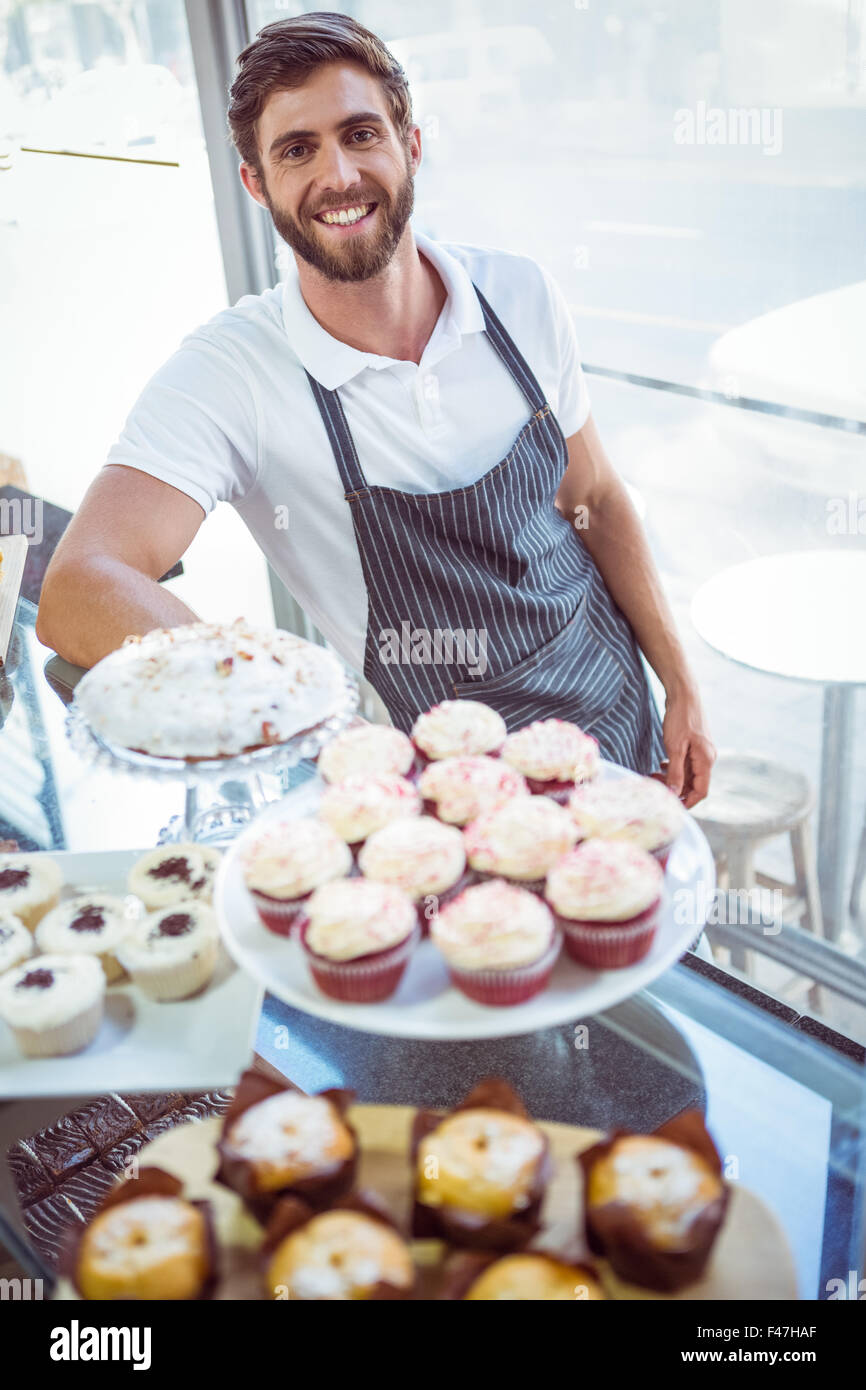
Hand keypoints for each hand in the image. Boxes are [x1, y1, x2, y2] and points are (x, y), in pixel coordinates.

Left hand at [656, 684, 715, 808]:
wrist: (683, 693)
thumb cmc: (680, 718)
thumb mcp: (674, 747)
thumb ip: (676, 772)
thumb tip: (675, 794)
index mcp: (706, 760)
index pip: (701, 791)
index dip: (688, 802)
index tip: (670, 807)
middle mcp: (707, 758)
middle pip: (693, 784)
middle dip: (675, 788)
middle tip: (654, 786)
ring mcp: (701, 751)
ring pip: (688, 774)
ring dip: (672, 778)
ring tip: (653, 774)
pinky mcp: (694, 745)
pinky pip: (685, 764)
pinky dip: (674, 768)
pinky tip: (662, 764)